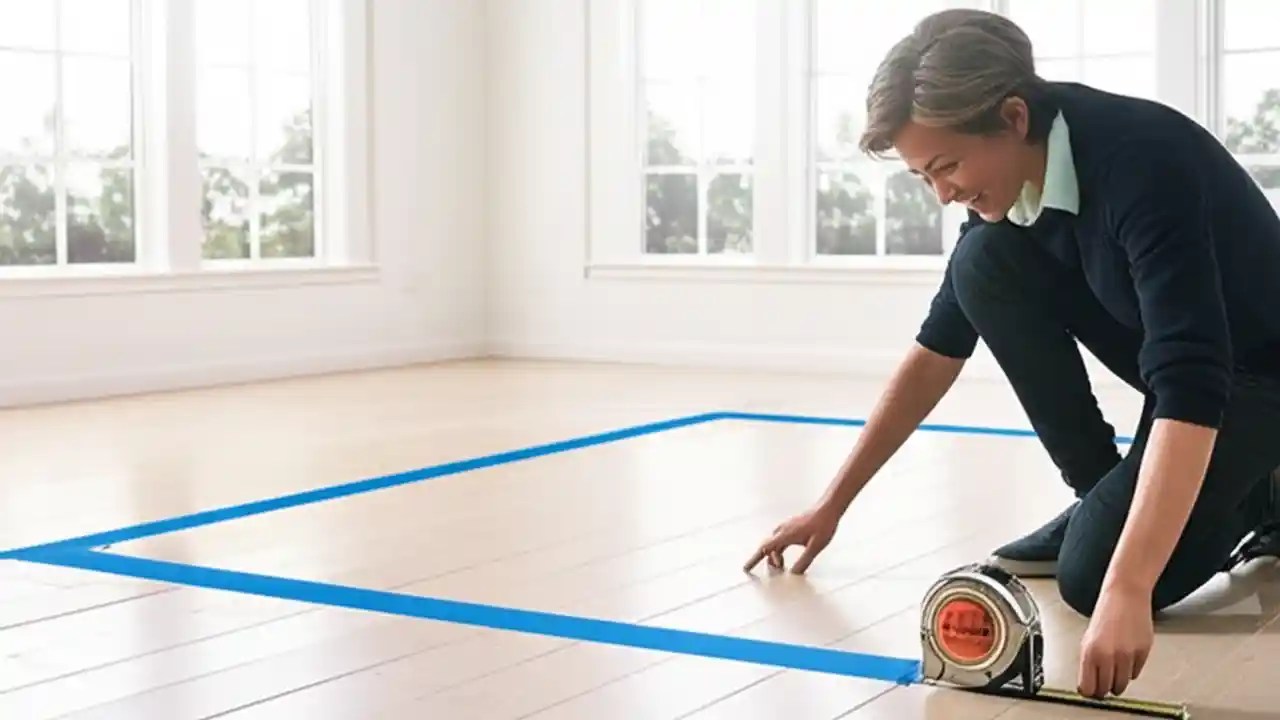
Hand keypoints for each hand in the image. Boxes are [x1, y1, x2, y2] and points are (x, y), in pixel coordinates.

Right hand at [743, 506, 839, 573]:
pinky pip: (779, 540)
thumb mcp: (815, 547)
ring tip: (782, 566)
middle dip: (767, 560)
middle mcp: (783, 530)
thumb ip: (804, 561)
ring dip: (775, 556)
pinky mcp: (791, 527)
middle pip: (767, 547)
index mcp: (786, 535)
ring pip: (774, 544)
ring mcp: (786, 527)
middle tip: (774, 571)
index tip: (746, 568)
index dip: (754, 559)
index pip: (765, 548)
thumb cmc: (823, 525)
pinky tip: (786, 555)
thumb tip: (794, 574)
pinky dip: (779, 550)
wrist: (828, 508)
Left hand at [1077, 584, 1153, 698]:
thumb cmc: (1106, 613)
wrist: (1125, 595)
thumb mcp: (1088, 638)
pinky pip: (1135, 673)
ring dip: (1118, 680)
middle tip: (1103, 682)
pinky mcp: (1143, 653)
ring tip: (1114, 667)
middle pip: (1106, 690)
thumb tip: (1089, 683)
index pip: (1089, 687)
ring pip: (1122, 685)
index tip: (1091, 690)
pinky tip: (1126, 656)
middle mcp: (1108, 656)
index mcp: (1090, 652)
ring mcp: (1127, 656)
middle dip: (1104, 688)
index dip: (1090, 691)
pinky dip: (1130, 669)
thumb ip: (1089, 661)